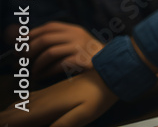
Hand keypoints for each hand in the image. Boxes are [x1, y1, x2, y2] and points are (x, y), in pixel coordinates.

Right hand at [0, 69, 117, 126]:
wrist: (108, 74)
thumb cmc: (97, 97)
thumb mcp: (82, 116)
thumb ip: (61, 126)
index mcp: (43, 108)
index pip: (12, 119)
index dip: (4, 123)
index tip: (4, 126)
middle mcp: (39, 100)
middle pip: (11, 113)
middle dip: (4, 120)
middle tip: (5, 125)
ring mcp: (44, 94)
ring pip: (17, 106)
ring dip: (9, 115)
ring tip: (8, 121)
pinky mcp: (50, 92)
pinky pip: (26, 100)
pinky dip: (17, 109)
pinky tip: (20, 112)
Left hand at [27, 22, 104, 79]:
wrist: (115, 65)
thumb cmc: (92, 56)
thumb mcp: (78, 41)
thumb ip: (60, 39)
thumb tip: (29, 41)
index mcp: (75, 29)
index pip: (49, 27)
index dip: (32, 34)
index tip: (20, 44)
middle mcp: (77, 35)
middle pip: (45, 39)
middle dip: (29, 50)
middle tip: (21, 60)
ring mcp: (80, 48)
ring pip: (50, 52)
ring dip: (36, 64)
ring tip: (32, 72)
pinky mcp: (82, 61)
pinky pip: (58, 65)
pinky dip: (46, 72)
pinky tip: (42, 76)